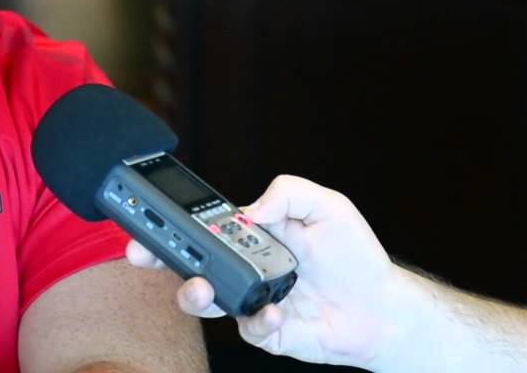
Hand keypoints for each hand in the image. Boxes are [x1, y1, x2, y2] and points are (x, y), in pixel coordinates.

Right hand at [126, 175, 401, 366]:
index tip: (153, 216)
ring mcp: (252, 301)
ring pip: (205, 300)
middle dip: (158, 257)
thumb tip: (251, 209)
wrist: (383, 307)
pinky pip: (246, 329)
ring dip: (194, 293)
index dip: (176, 222)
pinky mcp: (266, 332)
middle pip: (189, 262)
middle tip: (144, 253)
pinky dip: (254, 320)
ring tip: (203, 286)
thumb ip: (289, 193)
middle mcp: (246, 269)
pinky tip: (272, 311)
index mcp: (254, 236)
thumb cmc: (354, 256)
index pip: (206, 226)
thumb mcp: (328, 207)